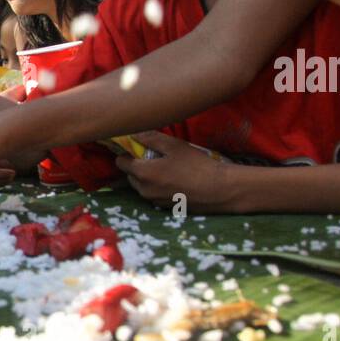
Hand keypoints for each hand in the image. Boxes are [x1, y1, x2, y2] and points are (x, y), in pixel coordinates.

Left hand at [114, 131, 238, 211]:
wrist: (218, 190)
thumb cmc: (196, 165)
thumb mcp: (174, 146)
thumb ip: (151, 139)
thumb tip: (134, 133)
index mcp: (143, 173)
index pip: (120, 162)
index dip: (127, 153)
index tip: (138, 147)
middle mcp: (144, 190)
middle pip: (130, 174)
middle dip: (138, 165)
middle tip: (156, 156)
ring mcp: (154, 201)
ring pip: (142, 185)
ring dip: (148, 176)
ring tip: (168, 167)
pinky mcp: (164, 207)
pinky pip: (153, 194)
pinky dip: (158, 186)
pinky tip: (175, 180)